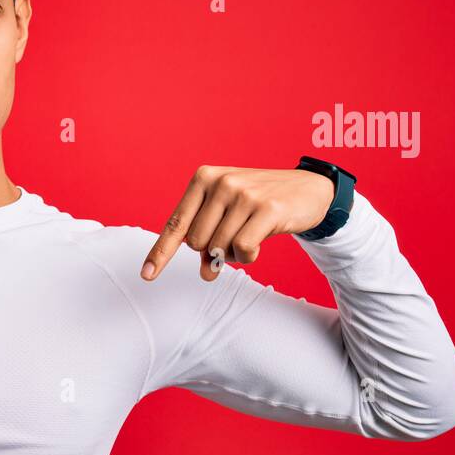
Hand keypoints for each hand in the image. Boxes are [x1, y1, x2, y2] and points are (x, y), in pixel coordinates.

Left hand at [141, 165, 335, 282]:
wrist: (307, 190)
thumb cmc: (259, 203)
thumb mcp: (228, 215)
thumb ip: (209, 240)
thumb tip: (206, 273)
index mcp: (203, 178)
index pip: (176, 224)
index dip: (161, 252)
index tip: (146, 275)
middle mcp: (220, 182)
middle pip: (198, 242)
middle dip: (213, 250)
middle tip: (234, 237)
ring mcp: (243, 193)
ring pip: (220, 248)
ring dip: (233, 254)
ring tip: (250, 236)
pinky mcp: (266, 208)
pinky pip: (243, 249)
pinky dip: (249, 255)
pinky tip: (261, 242)